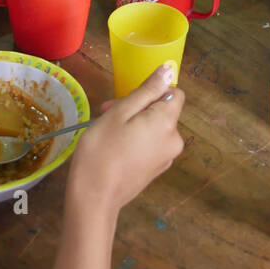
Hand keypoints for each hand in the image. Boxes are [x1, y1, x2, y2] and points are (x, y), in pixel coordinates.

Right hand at [67, 63, 184, 213]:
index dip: (152, 91)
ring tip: (108, 132)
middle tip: (107, 113)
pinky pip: (150, 144)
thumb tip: (169, 70)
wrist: (94, 198)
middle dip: (137, 107)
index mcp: (168, 123)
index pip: (175, 93)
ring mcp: (166, 158)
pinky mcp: (156, 170)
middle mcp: (174, 140)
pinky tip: (114, 148)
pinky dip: (136, 140)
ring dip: (134, 123)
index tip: (127, 99)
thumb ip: (147, 90)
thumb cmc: (102, 150)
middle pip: (162, 111)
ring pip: (154, 127)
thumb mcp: (120, 112)